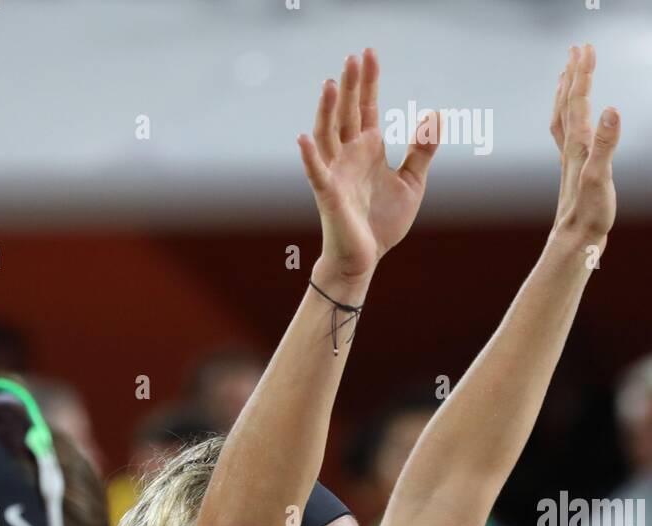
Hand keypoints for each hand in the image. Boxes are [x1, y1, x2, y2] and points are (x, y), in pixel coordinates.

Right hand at [298, 49, 440, 283]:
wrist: (365, 259)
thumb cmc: (383, 223)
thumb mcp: (412, 182)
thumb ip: (422, 150)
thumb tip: (436, 114)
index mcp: (369, 149)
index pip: (367, 107)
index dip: (368, 81)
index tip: (368, 53)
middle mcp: (349, 155)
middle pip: (346, 113)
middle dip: (350, 85)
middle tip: (353, 57)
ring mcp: (336, 173)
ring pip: (327, 134)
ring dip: (327, 110)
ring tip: (331, 83)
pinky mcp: (328, 195)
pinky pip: (316, 173)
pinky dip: (308, 157)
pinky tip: (303, 138)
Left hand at [549, 44, 618, 248]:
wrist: (575, 241)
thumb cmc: (589, 213)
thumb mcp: (601, 177)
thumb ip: (606, 144)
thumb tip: (613, 109)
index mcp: (578, 145)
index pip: (579, 101)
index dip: (583, 73)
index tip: (586, 47)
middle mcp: (570, 149)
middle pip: (567, 103)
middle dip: (573, 74)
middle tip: (576, 48)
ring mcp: (570, 159)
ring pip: (563, 118)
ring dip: (566, 93)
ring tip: (567, 75)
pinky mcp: (573, 171)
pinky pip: (566, 135)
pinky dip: (567, 119)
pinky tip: (572, 120)